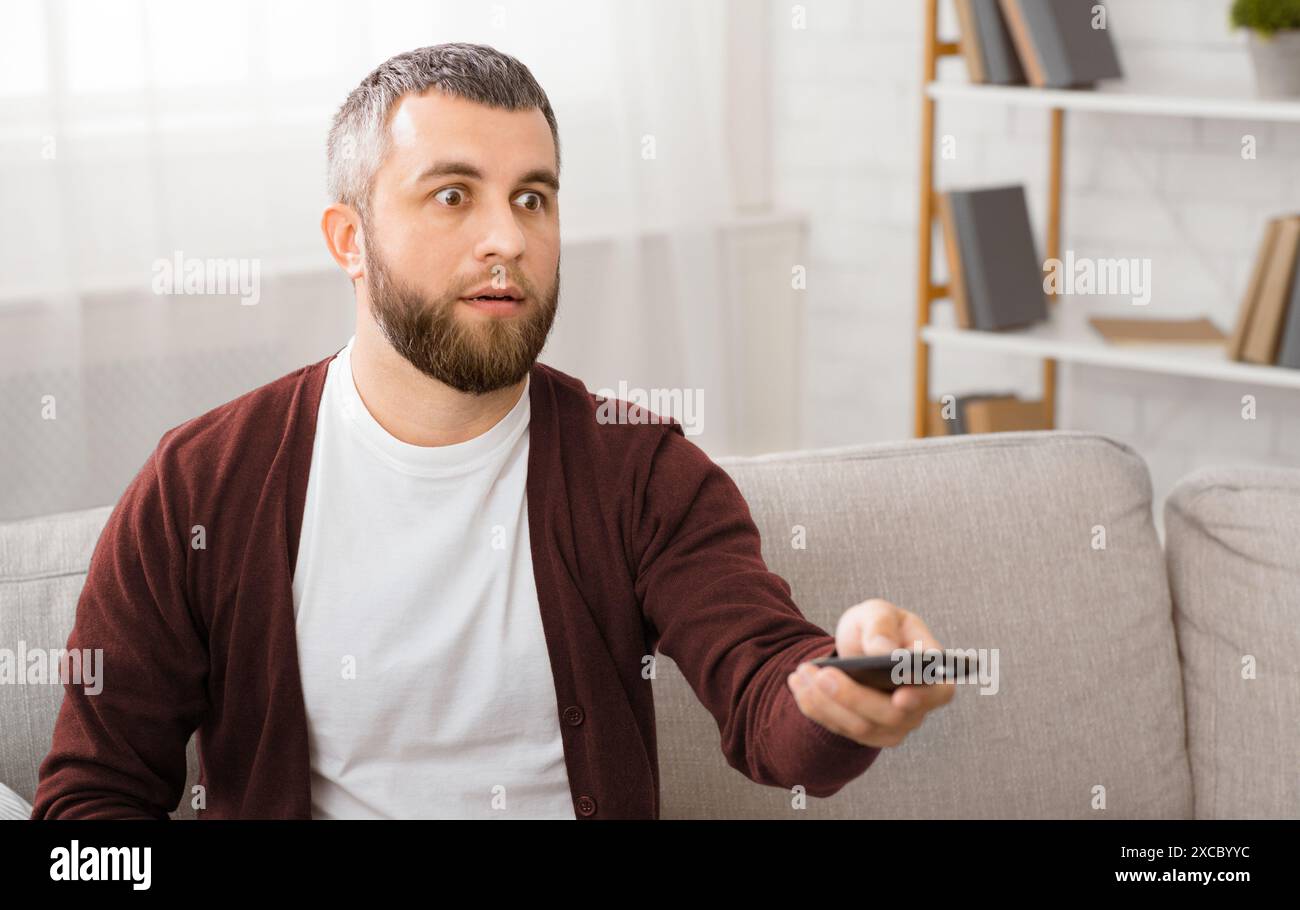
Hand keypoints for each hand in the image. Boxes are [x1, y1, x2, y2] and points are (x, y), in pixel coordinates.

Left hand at [787, 598, 954, 747]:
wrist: (858, 647)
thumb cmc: (877, 626)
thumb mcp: (878, 613)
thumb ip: (882, 627)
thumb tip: (884, 652)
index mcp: (932, 673)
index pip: (937, 692)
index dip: (921, 697)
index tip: (900, 697)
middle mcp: (917, 706)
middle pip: (891, 716)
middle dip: (854, 697)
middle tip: (824, 674)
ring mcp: (892, 725)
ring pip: (860, 727)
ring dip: (826, 702)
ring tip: (802, 673)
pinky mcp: (864, 732)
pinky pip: (838, 728)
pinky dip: (814, 706)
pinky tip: (797, 683)